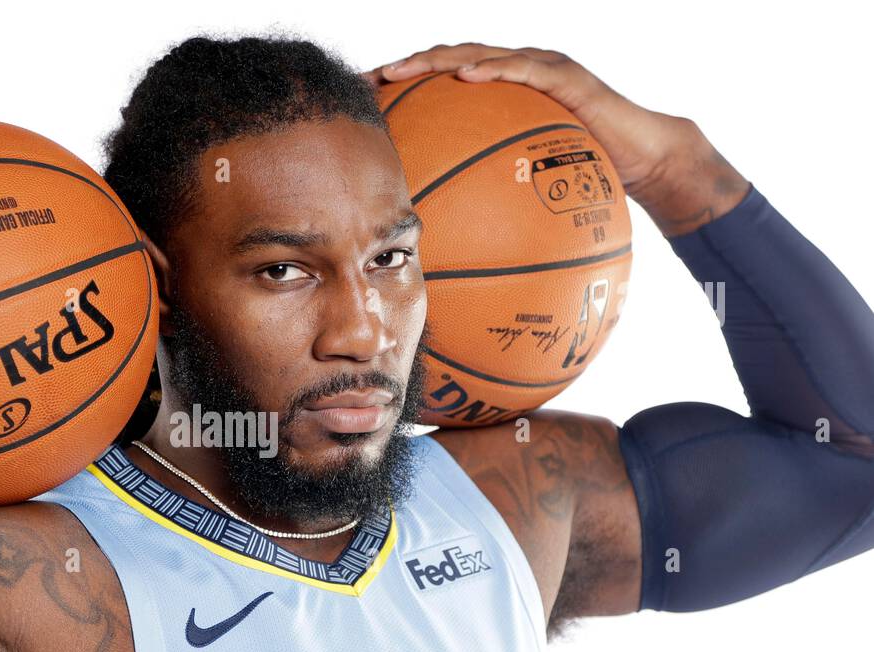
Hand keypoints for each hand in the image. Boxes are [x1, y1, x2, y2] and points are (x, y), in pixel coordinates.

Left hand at [364, 43, 699, 200]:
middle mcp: (510, 75)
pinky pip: (525, 69)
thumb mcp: (522, 193)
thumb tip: (439, 247)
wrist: (643, 162)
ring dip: (433, 61)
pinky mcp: (565, 76)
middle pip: (443, 63)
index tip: (358, 105)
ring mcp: (537, 69)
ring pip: (476, 55)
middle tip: (361, 82)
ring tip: (397, 71)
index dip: (397, 92)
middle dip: (400, 69)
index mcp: (495, 100)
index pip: (436, 88)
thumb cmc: (582, 180)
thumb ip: (484, 204)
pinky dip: (495, 69)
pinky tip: (466, 76)